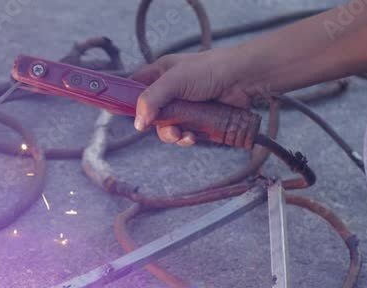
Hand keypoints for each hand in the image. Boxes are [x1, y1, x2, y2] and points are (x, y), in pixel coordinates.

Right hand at [131, 48, 251, 146]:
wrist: (244, 79)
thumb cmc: (209, 70)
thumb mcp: (174, 81)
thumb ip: (151, 100)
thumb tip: (138, 124)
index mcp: (160, 74)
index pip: (134, 87)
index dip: (127, 100)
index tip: (122, 114)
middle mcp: (170, 90)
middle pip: (150, 114)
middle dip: (157, 126)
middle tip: (168, 128)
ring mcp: (184, 105)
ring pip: (167, 127)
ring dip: (173, 135)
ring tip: (185, 135)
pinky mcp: (198, 118)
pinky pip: (184, 133)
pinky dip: (186, 138)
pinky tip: (193, 137)